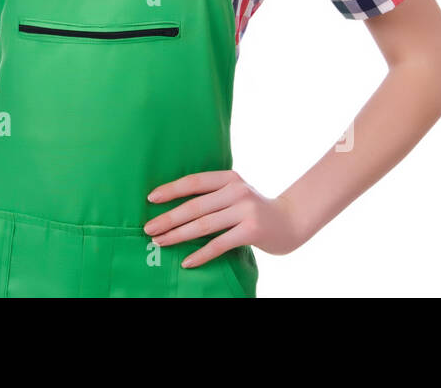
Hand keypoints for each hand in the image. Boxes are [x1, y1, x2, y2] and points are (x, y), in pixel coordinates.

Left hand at [143, 169, 305, 266]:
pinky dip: (201, 254)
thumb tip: (175, 204)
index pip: (194, 182)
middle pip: (194, 206)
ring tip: (160, 241)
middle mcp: (236, 191)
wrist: (292, 221)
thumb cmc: (255, 209)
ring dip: (178, 235)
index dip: (171, 189)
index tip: (150, 199)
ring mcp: (245, 210)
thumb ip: (213, 194)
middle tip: (148, 228)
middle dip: (168, 218)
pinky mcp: (251, 231)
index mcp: (229, 178)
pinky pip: (219, 244)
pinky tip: (186, 261)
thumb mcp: (236, 193)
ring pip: (203, 224)